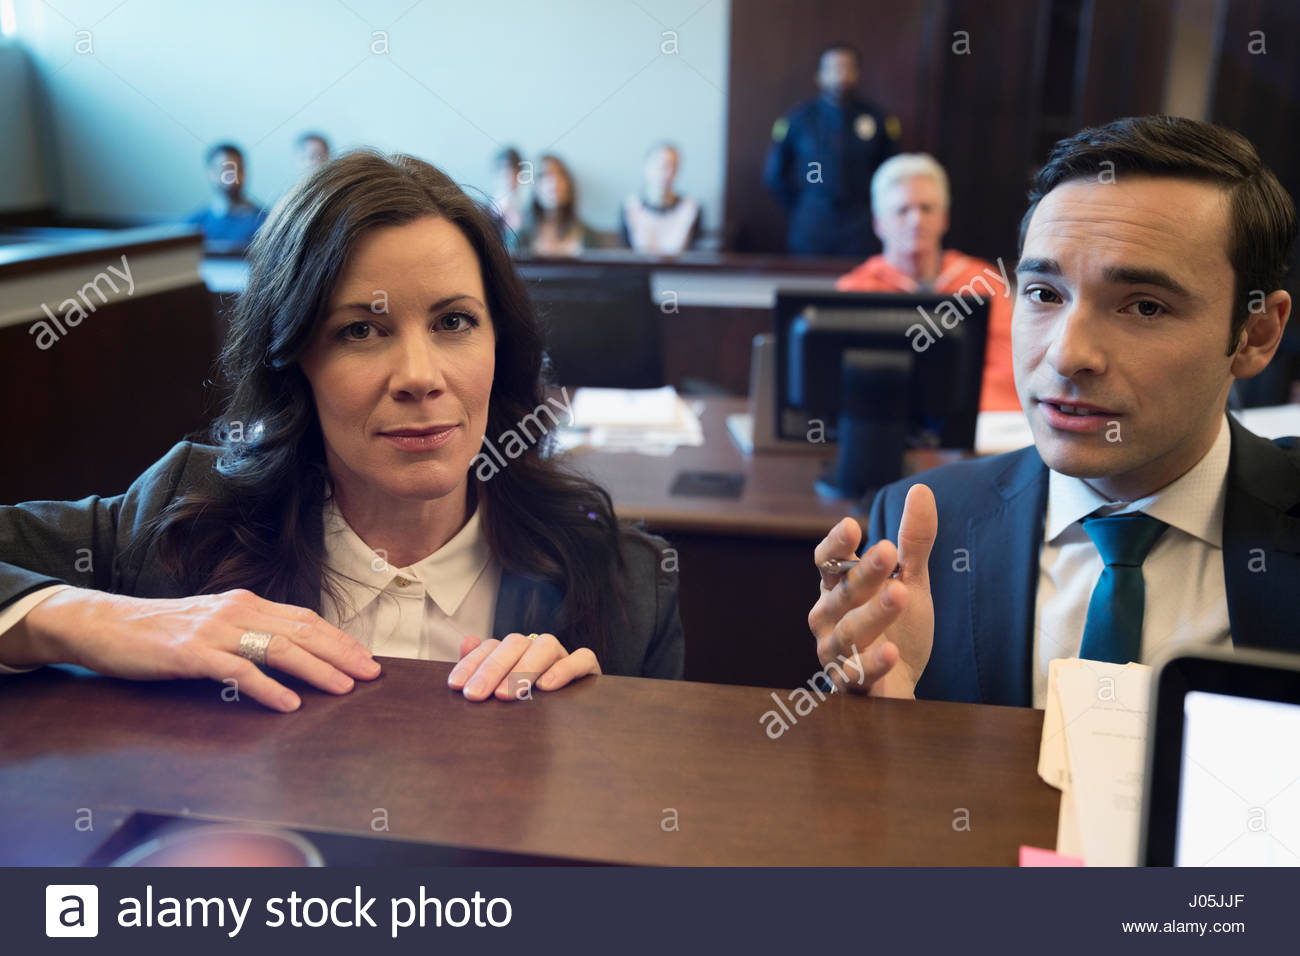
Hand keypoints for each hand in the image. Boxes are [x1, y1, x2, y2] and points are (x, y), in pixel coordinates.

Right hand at [15, 587, 380, 711]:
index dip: (340, 639)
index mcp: (247, 603)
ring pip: (278, 647)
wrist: (105, 624)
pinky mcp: (190, 652)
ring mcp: (214, 629)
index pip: (306, 619)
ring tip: (343, 688)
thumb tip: (293, 652)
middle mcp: (237, 610)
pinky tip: (289, 703)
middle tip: (371, 674)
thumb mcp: (215, 625)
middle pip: (303, 630)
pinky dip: (267, 687)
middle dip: (342, 653)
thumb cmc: (163, 631)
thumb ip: (251, 632)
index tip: (367, 659)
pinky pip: (238, 670)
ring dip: (316, 669)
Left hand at [447, 632, 599, 701]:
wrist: (574, 729)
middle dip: (492, 668)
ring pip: (545, 645)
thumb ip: (482, 667)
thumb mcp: (500, 692)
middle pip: (515, 644)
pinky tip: (546, 687)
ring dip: (523, 668)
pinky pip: (582, 658)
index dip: (472, 664)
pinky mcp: (588, 668)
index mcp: (515, 653)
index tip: (456, 686)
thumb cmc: (529, 712)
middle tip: (476, 694)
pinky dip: (564, 668)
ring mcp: (563, 656)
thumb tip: (467, 640)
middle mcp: (537, 649)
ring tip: (506, 694)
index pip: (491, 647)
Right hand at [808, 484, 937, 696]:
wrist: (899, 685)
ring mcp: (835, 653)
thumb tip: (922, 490)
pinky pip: (857, 674)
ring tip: (899, 594)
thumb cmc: (897, 629)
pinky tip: (891, 652)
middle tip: (887, 551)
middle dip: (864, 573)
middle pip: (841, 593)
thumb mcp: (911, 581)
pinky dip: (872, 664)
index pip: (827, 562)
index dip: (835, 545)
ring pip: (849, 632)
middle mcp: (828, 618)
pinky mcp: (850, 685)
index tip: (852, 526)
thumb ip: (913, 542)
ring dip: (873, 613)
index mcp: (837, 589)